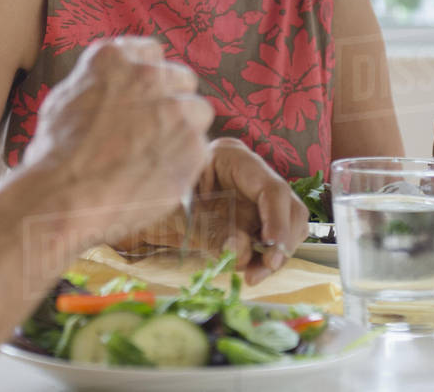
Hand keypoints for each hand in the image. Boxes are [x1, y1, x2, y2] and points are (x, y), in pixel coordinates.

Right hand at [23, 37, 213, 239]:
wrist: (65, 196)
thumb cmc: (55, 154)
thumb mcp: (64, 99)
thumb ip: (97, 83)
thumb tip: (109, 86)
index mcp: (114, 58)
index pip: (150, 52)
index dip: (149, 77)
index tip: (144, 95)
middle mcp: (149, 76)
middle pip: (181, 77)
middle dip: (172, 98)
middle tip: (153, 127)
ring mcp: (176, 110)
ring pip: (197, 111)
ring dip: (184, 127)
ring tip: (158, 154)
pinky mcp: (193, 146)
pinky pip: (199, 149)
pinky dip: (184, 162)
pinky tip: (159, 177)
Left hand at [112, 138, 308, 284]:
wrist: (142, 203)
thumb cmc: (156, 198)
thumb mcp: (176, 213)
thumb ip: (209, 231)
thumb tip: (242, 251)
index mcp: (232, 158)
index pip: (272, 188)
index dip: (277, 220)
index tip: (271, 250)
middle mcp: (252, 173)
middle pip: (290, 207)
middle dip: (282, 242)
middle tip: (263, 269)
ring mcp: (257, 196)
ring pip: (290, 225)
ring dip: (277, 254)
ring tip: (253, 275)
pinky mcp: (256, 217)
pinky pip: (275, 239)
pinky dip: (267, 258)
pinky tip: (250, 271)